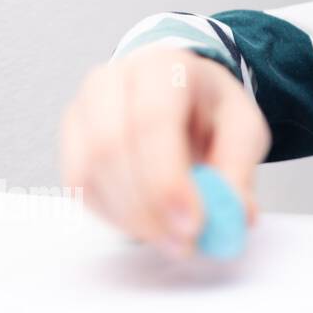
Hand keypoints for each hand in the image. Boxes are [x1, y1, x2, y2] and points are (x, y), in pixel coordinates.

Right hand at [59, 46, 270, 257]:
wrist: (179, 89)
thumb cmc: (210, 107)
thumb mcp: (242, 127)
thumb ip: (239, 169)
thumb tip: (237, 217)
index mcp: (164, 68)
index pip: (153, 122)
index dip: (167, 180)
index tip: (192, 225)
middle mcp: (113, 82)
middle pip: (112, 149)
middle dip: (148, 209)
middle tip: (183, 244)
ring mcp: (83, 109)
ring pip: (89, 173)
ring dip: (131, 219)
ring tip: (172, 240)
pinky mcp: (70, 140)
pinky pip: (80, 187)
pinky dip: (113, 216)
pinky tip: (147, 226)